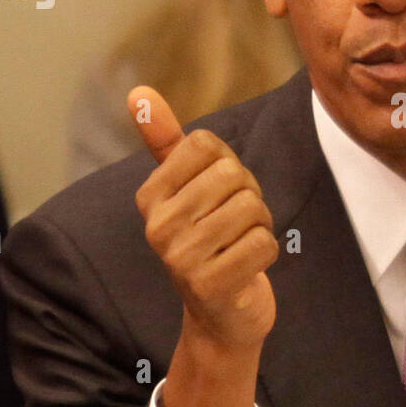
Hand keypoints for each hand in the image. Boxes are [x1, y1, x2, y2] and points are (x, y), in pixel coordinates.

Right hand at [128, 86, 277, 351]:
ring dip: (260, 226)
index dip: (228, 164)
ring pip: (252, 209)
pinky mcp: (209, 286)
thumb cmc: (210, 239)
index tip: (218, 194)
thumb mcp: (186, 187)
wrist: (220, 315)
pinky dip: (267, 253)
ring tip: (239, 244)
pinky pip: (264, 244)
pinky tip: (247, 267)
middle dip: (250, 197)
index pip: (206, 145)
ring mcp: (180, 259)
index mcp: (150, 197)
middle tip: (235, 224)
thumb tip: (138, 91)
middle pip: (233, 176)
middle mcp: (157, 226)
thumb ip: (166, 140)